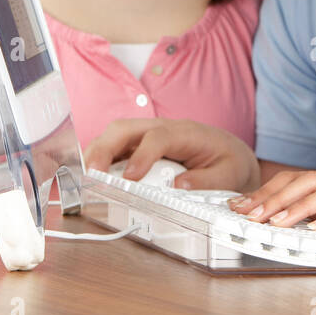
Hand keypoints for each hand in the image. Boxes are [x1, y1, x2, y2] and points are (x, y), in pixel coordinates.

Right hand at [83, 118, 260, 191]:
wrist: (230, 154)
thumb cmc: (229, 162)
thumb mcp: (229, 174)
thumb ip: (207, 181)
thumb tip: (179, 186)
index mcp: (187, 133)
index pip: (159, 137)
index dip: (142, 155)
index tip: (131, 177)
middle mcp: (163, 129)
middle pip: (126, 128)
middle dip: (104, 148)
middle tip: (92, 175)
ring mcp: (149, 135)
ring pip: (115, 134)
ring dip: (96, 153)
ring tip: (85, 178)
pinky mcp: (140, 146)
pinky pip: (115, 147)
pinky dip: (99, 159)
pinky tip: (92, 177)